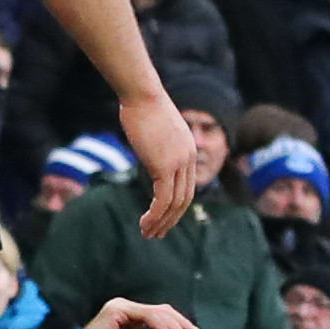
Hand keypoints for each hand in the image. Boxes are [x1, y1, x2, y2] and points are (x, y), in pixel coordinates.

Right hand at [56, 295, 203, 328]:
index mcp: (132, 319)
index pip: (161, 317)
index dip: (179, 325)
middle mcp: (126, 310)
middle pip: (162, 311)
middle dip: (181, 323)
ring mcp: (121, 308)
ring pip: (156, 312)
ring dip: (174, 325)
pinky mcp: (117, 310)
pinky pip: (145, 315)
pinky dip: (161, 325)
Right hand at [116, 87, 198, 237]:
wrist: (142, 94)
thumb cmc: (142, 105)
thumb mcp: (153, 129)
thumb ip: (155, 145)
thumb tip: (147, 149)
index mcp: (187, 151)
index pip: (187, 186)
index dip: (176, 206)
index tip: (164, 218)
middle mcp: (188, 159)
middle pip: (184, 199)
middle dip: (171, 220)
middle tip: (157, 234)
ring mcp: (179, 163)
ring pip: (174, 203)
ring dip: (161, 222)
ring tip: (148, 234)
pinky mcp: (164, 166)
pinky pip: (163, 199)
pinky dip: (155, 215)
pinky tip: (144, 223)